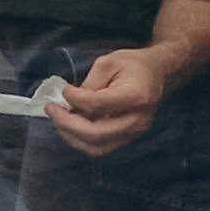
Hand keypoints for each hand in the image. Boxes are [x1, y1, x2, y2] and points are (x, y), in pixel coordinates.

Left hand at [41, 46, 165, 153]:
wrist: (158, 74)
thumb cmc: (134, 65)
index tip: (63, 89)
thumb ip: (89, 84)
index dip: (74, 99)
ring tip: (58, 119)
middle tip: (51, 109)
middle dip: (66, 124)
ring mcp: (134, 133)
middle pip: (95, 134)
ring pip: (96, 147)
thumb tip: (68, 102)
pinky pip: (100, 147)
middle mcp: (137, 120)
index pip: (97, 105)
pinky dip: (81, 140)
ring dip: (71, 136)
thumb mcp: (108, 63)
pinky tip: (70, 125)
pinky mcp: (128, 138)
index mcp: (136, 96)